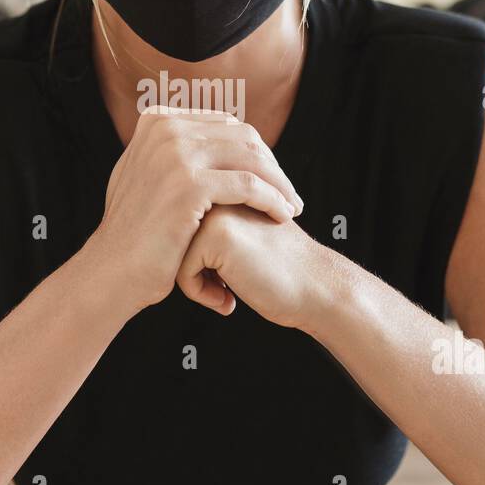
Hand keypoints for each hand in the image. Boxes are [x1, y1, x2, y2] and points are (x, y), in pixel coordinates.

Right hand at [94, 107, 303, 311]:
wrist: (113, 268)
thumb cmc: (134, 231)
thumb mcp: (145, 173)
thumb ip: (169, 149)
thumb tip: (202, 133)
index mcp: (158, 120)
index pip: (227, 125)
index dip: (256, 152)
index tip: (271, 178)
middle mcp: (165, 128)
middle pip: (243, 137)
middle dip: (272, 165)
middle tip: (289, 193)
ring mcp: (175, 153)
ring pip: (251, 159)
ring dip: (279, 183)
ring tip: (292, 206)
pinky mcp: (189, 183)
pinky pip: (248, 186)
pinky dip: (272, 199)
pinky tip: (282, 216)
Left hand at [175, 204, 319, 326]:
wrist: (319, 288)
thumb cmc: (280, 270)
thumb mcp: (241, 233)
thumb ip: (208, 224)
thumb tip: (165, 239)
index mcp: (223, 185)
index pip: (178, 226)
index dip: (197, 259)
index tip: (225, 274)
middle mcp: (219, 191)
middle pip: (173, 237)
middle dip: (193, 268)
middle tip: (226, 284)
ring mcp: (218, 208)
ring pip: (173, 252)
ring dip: (196, 281)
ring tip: (227, 289)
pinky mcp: (217, 234)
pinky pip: (181, 271)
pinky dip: (200, 293)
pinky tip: (229, 299)